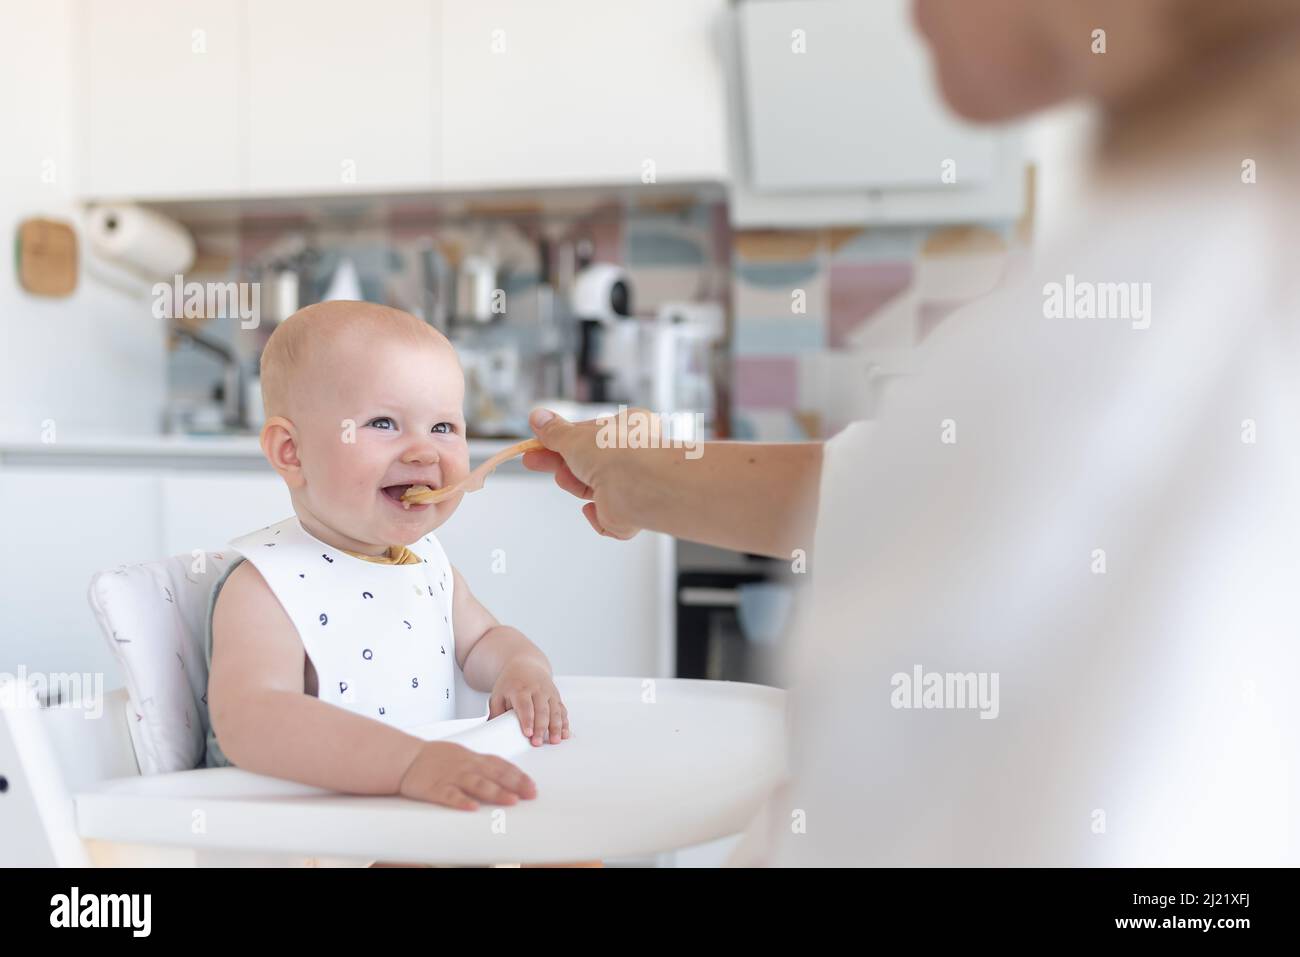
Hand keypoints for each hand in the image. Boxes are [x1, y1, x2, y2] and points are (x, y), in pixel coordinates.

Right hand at [398, 740, 536, 810]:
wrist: (407, 758)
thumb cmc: (435, 757)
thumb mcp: (463, 755)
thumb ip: (482, 765)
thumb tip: (505, 773)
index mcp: (473, 758)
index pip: (501, 765)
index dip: (518, 775)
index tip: (531, 785)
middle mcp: (466, 766)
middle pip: (494, 774)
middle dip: (515, 784)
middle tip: (530, 794)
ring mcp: (451, 777)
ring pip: (477, 784)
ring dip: (495, 792)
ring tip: (511, 800)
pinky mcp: (436, 788)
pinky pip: (450, 795)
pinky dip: (461, 801)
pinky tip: (472, 807)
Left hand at [489, 658, 570, 746]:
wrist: (525, 665)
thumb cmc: (511, 683)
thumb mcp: (498, 694)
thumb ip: (495, 712)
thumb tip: (492, 730)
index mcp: (520, 689)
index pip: (525, 706)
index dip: (527, 720)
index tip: (528, 733)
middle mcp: (537, 690)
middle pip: (541, 710)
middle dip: (541, 727)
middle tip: (537, 742)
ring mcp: (548, 693)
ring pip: (555, 710)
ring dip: (556, 727)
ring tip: (554, 741)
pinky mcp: (556, 696)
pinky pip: (562, 710)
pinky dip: (564, 723)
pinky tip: (564, 733)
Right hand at [523, 407, 642, 539]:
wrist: (637, 486)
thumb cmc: (616, 453)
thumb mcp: (575, 436)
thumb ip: (555, 431)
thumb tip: (538, 417)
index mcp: (630, 429)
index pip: (590, 433)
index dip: (562, 437)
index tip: (538, 441)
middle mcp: (634, 457)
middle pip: (588, 461)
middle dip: (559, 461)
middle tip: (532, 460)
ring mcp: (632, 486)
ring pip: (593, 489)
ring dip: (575, 484)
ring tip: (565, 478)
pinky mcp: (629, 514)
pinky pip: (605, 517)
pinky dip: (596, 514)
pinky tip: (595, 507)